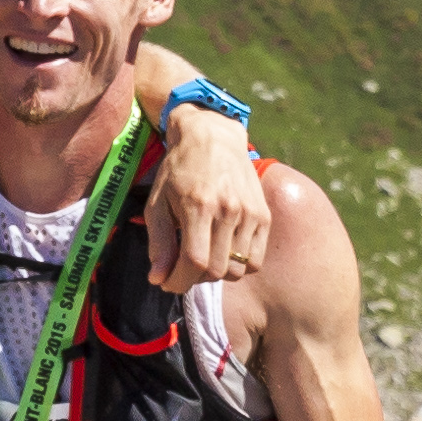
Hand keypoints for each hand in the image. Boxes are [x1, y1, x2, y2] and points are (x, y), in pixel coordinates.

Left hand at [140, 101, 268, 289]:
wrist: (214, 138)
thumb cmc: (179, 171)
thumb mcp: (157, 202)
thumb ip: (159, 243)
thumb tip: (158, 278)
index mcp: (199, 206)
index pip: (194, 261)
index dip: (178, 281)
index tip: (166, 282)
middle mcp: (228, 211)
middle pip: (215, 270)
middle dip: (193, 279)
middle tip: (181, 268)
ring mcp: (250, 214)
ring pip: (236, 270)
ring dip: (216, 274)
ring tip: (202, 258)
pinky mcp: (264, 216)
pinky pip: (255, 261)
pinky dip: (239, 266)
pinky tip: (223, 253)